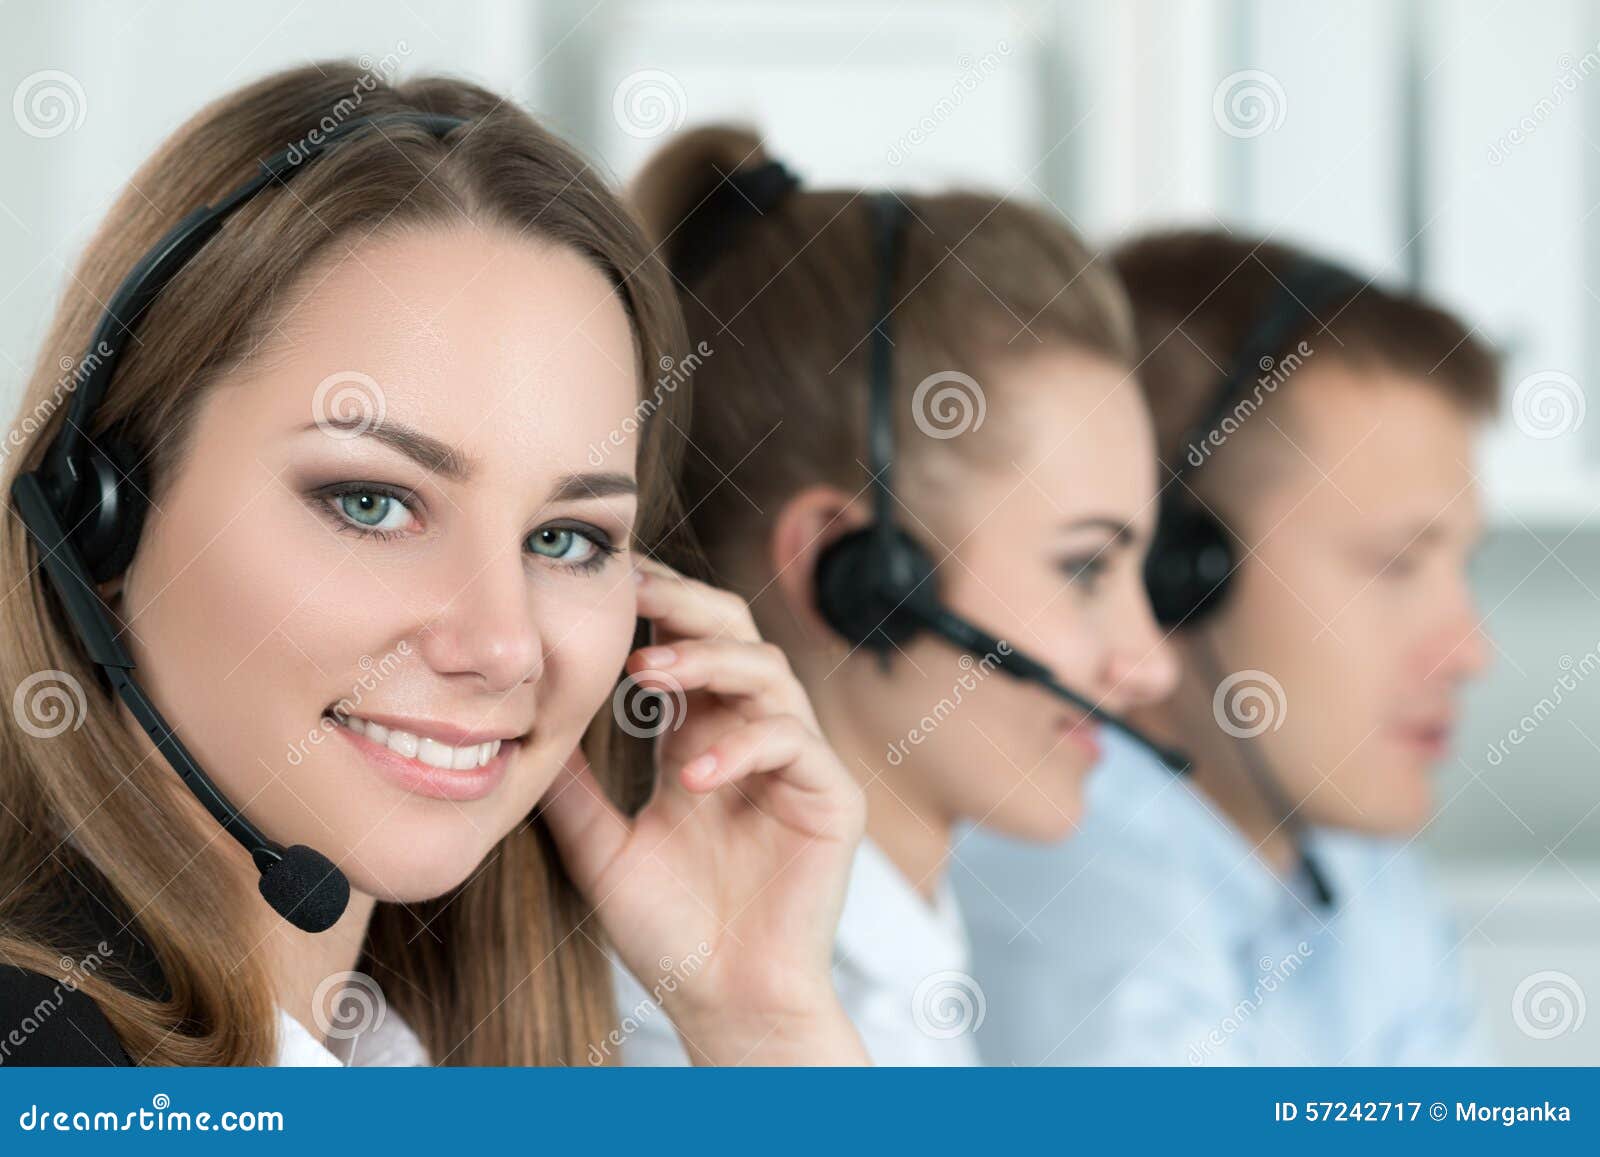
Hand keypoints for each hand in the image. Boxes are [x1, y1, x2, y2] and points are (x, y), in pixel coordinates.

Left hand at [542, 557, 867, 1064]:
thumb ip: (575, 787)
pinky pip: (794, 743)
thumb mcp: (601, 847)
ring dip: (707, 661)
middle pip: (737, 635)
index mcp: (704, 740)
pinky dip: (742, 746)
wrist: (723, 1005)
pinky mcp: (831, 799)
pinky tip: (691, 776)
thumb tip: (525, 727)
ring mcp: (797, 766)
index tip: (604, 585)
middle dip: (686, 607)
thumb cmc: (670, 935)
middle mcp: (752, 741)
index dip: (655, 610)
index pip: (690, 647)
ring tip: (646, 673)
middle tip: (633, 593)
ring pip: (768, 672)